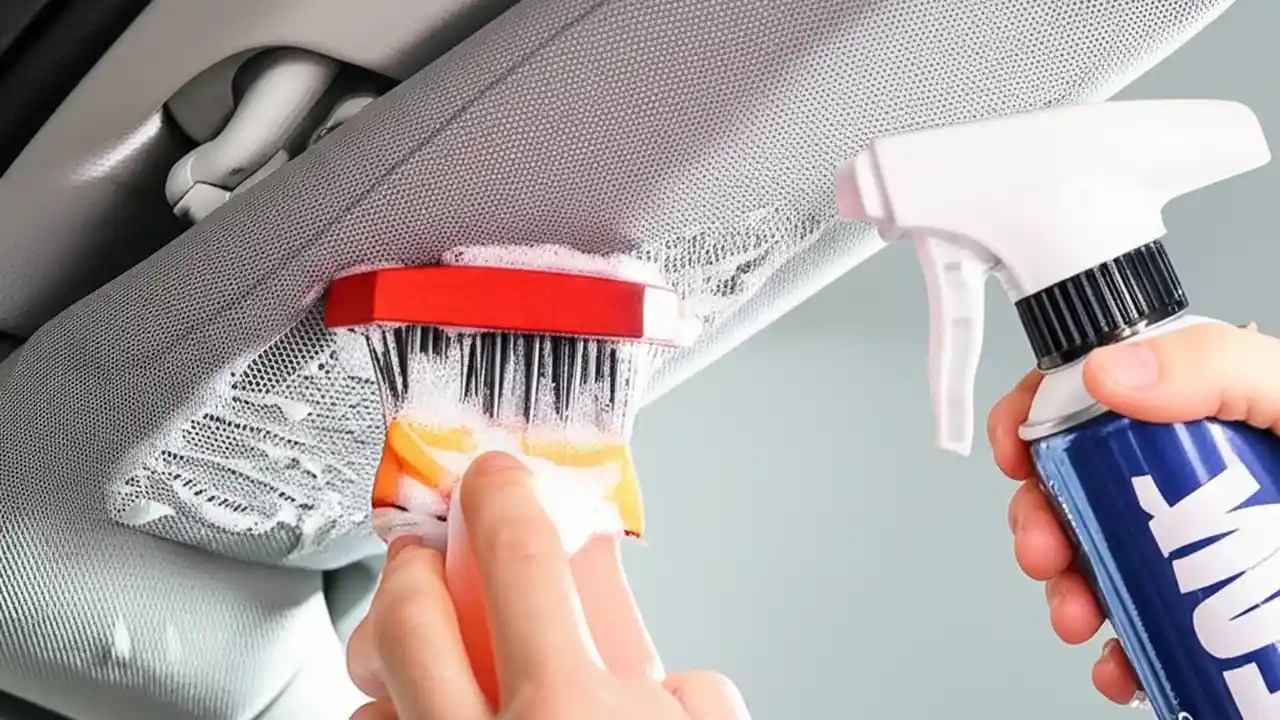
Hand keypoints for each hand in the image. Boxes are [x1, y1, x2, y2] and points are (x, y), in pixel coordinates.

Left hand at [346, 452, 749, 718]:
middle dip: (414, 561)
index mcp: (572, 707)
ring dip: (393, 652)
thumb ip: (686, 683)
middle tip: (430, 546)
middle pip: (412, 612)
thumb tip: (653, 659)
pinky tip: (418, 714)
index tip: (495, 476)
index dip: (498, 495)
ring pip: (373, 688)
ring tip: (420, 644)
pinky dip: (388, 715)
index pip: (517, 555)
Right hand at [987, 322, 1279, 704]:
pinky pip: (1143, 628)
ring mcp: (1199, 548)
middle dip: (1043, 521)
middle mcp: (1191, 479)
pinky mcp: (1215, 612)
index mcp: (1204, 414)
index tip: (1018, 454)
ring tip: (1081, 616)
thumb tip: (1105, 373)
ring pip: (1098, 560)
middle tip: (1046, 550)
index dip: (1037, 417)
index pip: (1092, 395)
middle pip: (1078, 487)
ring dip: (1068, 591)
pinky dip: (1118, 651)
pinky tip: (1124, 662)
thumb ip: (1217, 371)